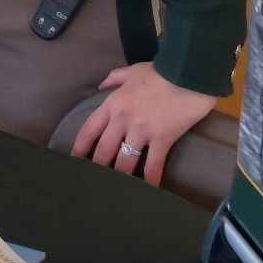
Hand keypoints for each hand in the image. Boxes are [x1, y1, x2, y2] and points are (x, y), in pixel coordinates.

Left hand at [70, 61, 217, 187]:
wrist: (188, 72)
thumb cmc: (161, 71)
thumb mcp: (132, 70)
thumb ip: (114, 78)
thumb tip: (100, 85)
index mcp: (112, 103)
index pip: (89, 129)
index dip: (80, 148)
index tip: (74, 161)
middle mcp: (122, 119)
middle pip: (104, 150)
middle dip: (98, 167)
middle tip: (95, 182)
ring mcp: (141, 130)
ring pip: (125, 161)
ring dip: (121, 176)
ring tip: (117, 190)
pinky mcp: (162, 138)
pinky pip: (153, 164)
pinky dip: (150, 180)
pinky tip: (148, 191)